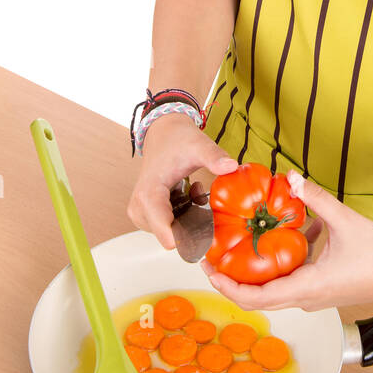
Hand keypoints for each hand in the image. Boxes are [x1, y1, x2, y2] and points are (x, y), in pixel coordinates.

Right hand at [126, 114, 237, 249]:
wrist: (162, 134)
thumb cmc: (177, 140)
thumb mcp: (198, 145)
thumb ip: (214, 157)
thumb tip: (232, 166)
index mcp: (149, 194)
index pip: (163, 229)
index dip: (187, 239)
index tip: (208, 239)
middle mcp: (140, 208)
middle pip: (172, 234)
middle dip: (195, 225)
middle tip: (203, 198)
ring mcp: (142, 215)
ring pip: (174, 232)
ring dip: (191, 218)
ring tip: (194, 191)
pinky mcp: (148, 216)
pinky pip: (173, 227)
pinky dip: (187, 215)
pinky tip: (189, 194)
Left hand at [200, 170, 372, 310]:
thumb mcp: (344, 220)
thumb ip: (316, 198)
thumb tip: (291, 177)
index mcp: (308, 287)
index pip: (258, 299)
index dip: (229, 288)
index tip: (210, 272)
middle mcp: (307, 298)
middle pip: (258, 298)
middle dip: (232, 280)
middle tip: (212, 258)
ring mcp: (313, 297)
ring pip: (274, 290)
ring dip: (255, 271)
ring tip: (239, 245)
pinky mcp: (320, 290)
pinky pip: (291, 280)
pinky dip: (281, 263)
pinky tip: (288, 234)